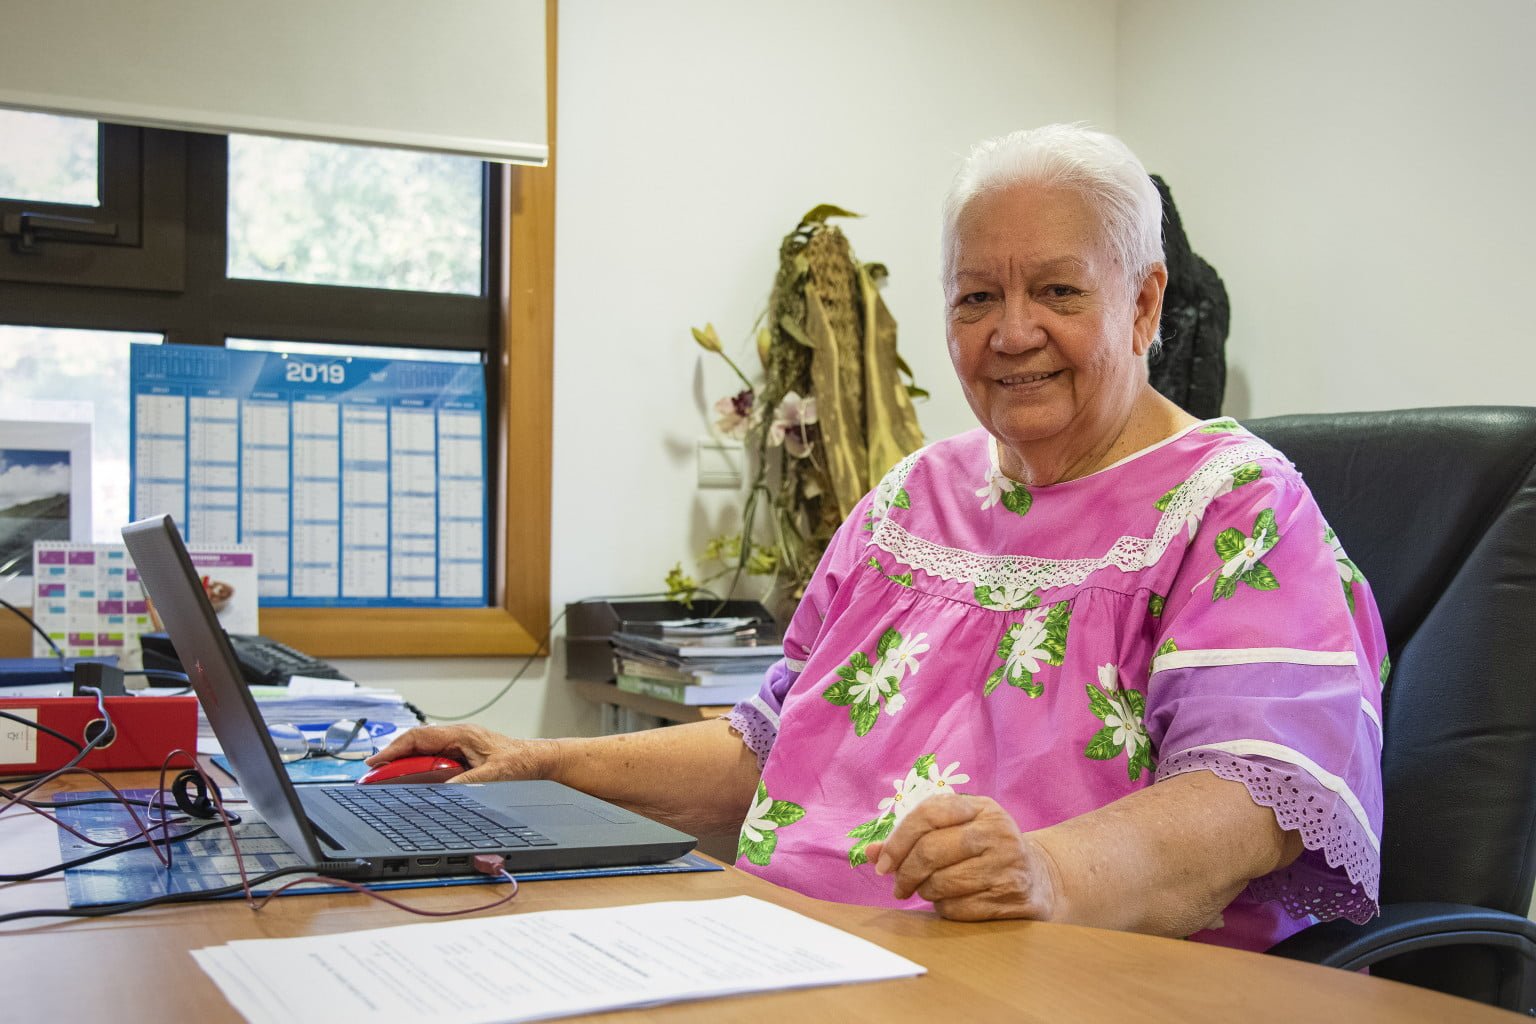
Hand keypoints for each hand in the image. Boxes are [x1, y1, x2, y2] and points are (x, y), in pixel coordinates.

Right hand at [366, 724, 561, 784]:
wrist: (537, 760)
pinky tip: (411, 781)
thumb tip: (439, 793)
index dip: (392, 750)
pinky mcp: (462, 754)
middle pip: (415, 744)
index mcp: (460, 735)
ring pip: (422, 751)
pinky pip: (433, 758)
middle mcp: (456, 737)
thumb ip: (466, 784)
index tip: (374, 763)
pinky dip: (418, 768)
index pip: (417, 738)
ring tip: (385, 780)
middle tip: (373, 777)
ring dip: (404, 764)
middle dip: (392, 759)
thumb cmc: (520, 762)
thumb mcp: (492, 776)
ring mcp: (458, 745)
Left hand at [864, 794, 1061, 921]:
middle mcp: (998, 832)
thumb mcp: (956, 830)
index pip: (927, 814)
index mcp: (982, 807)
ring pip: (941, 883)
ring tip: (928, 890)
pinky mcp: (1012, 898)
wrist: (1040, 877)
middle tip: (898, 885)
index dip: (897, 841)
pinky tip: (952, 901)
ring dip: (925, 892)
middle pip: (930, 851)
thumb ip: (913, 837)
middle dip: (905, 873)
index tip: (882, 864)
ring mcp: (1008, 866)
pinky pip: (958, 909)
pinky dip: (945, 909)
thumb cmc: (986, 850)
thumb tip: (869, 852)